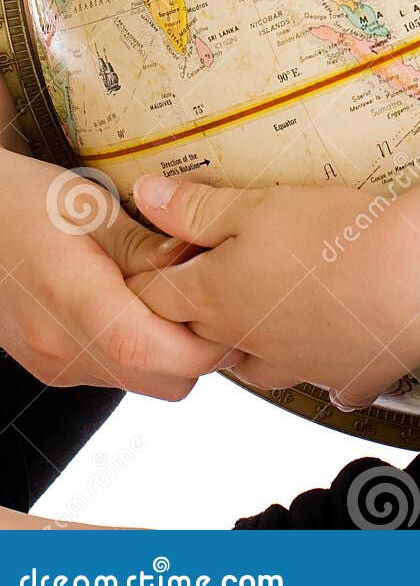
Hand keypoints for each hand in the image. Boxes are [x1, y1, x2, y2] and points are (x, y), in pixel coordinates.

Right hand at [0, 148, 240, 397]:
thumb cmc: (21, 203)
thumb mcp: (89, 206)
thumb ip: (146, 243)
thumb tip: (199, 262)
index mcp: (71, 299)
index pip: (153, 351)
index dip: (205, 341)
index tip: (232, 309)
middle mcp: (60, 347)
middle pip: (162, 381)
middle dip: (199, 347)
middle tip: (209, 295)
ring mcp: (54, 364)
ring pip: (143, 382)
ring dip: (170, 350)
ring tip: (171, 295)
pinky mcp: (53, 367)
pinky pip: (117, 374)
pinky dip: (142, 349)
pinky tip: (139, 304)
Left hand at [127, 175, 419, 409]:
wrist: (412, 279)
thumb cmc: (332, 236)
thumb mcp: (255, 205)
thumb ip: (197, 207)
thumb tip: (144, 197)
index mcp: (216, 298)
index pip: (155, 297)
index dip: (150, 275)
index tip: (157, 257)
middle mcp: (247, 343)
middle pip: (197, 337)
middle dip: (193, 312)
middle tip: (208, 277)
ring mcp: (296, 366)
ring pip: (253, 364)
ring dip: (249, 341)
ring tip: (264, 310)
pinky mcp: (344, 375)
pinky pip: (325, 378)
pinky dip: (323, 364)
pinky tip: (334, 344)